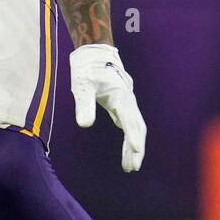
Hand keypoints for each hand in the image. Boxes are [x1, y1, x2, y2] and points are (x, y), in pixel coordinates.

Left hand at [70, 43, 145, 172]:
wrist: (94, 52)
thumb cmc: (87, 68)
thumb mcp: (82, 86)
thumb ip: (84, 105)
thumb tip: (85, 125)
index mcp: (120, 96)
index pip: (129, 120)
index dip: (133, 137)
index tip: (136, 151)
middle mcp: (127, 100)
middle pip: (137, 127)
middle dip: (136, 148)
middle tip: (132, 167)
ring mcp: (126, 102)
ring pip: (135, 127)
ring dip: (133, 146)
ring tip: (129, 166)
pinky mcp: (121, 104)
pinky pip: (129, 124)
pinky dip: (130, 137)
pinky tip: (128, 149)